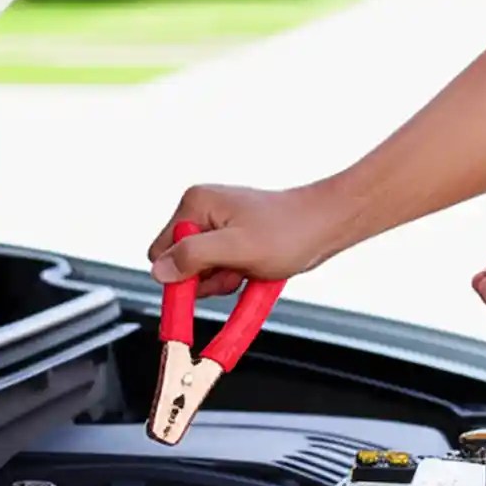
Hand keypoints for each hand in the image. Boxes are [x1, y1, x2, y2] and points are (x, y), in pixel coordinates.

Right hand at [148, 184, 340, 295]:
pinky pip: (220, 270)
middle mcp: (202, 211)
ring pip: (201, 272)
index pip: (161, 251)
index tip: (205, 282)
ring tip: (248, 268)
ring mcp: (217, 226)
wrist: (325, 226)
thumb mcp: (237, 249)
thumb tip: (159, 271)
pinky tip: (253, 270)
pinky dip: (234, 277)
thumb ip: (194, 257)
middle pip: (181, 264)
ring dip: (223, 280)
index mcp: (196, 203)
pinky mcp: (232, 240)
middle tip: (235, 271)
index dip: (180, 274)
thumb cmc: (290, 231)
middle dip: (206, 278)